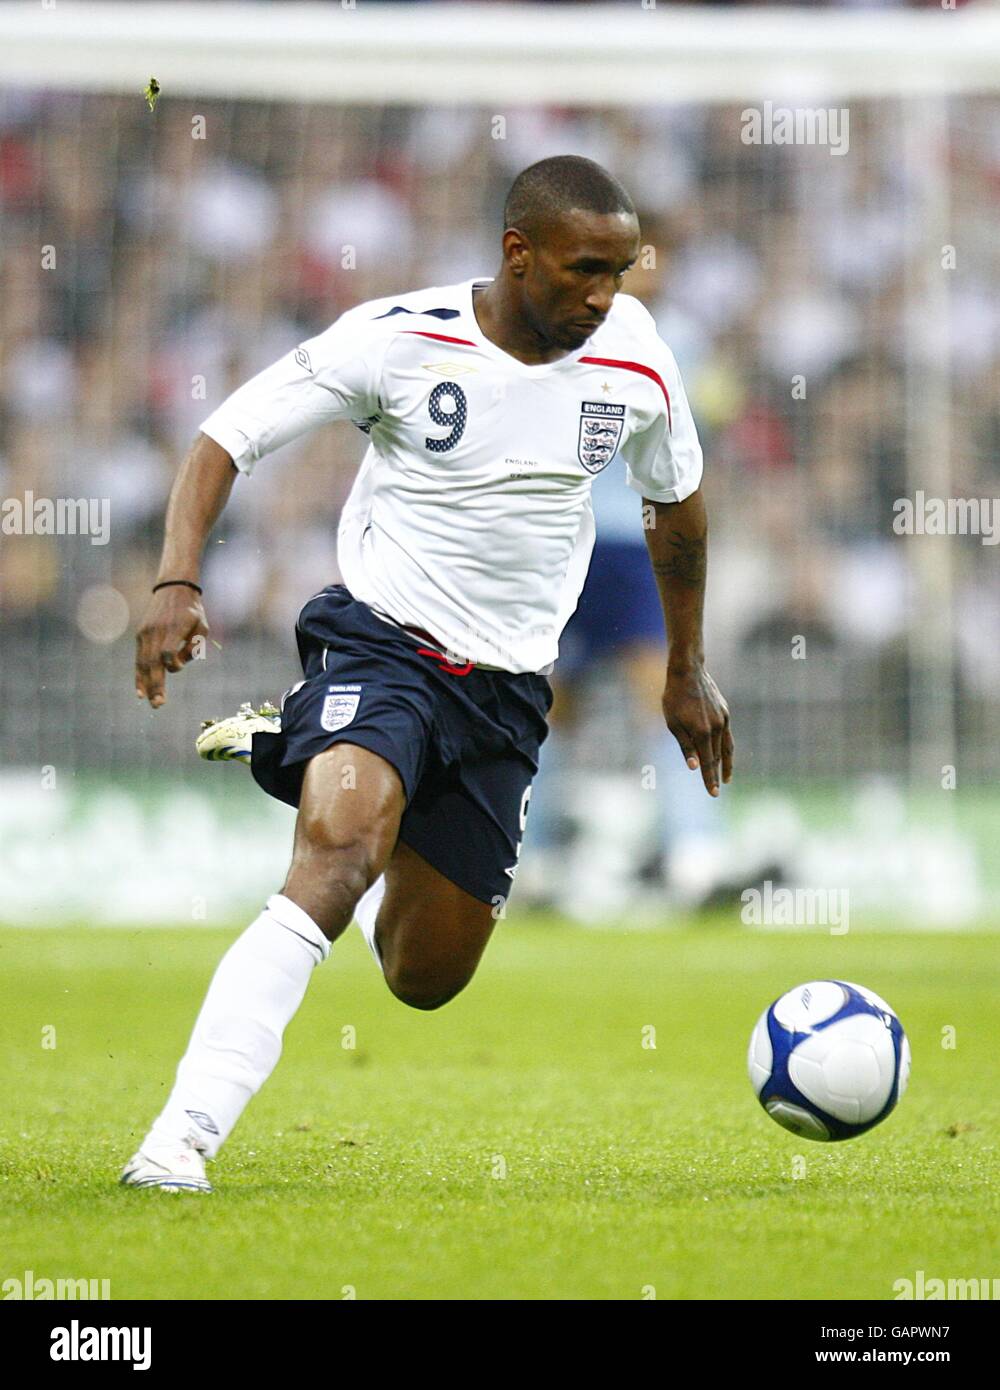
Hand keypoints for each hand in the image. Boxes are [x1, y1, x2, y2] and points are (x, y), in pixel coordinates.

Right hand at [135, 587, 208, 707]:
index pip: (167, 651)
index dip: (172, 663)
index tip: (178, 666)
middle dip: (156, 685)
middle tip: (159, 704)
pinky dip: (139, 676)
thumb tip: (177, 665)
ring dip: (147, 685)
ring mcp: (145, 634)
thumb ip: (193, 647)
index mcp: (173, 628)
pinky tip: (140, 692)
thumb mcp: (202, 625)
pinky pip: (138, 660)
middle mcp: (156, 632)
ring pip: (143, 664)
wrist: (172, 588)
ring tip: (151, 702)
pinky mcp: (140, 636)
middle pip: (153, 663)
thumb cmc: (192, 610)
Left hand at [662, 664, 733, 795]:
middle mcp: (716, 729)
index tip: (713, 794)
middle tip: (716, 791)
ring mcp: (723, 720)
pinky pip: (727, 735)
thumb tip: (695, 767)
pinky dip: (727, 748)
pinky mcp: (725, 713)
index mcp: (702, 733)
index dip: (710, 780)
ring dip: (726, 765)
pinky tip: (724, 754)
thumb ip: (686, 746)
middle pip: (717, 758)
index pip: (708, 763)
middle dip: (716, 776)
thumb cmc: (674, 698)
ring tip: (727, 778)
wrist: (688, 672)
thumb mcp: (673, 724)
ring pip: (726, 748)